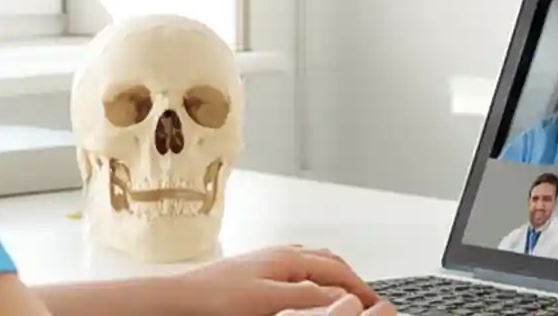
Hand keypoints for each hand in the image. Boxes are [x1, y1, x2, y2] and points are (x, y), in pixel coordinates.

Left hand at [177, 244, 388, 315]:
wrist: (182, 297)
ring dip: (335, 274)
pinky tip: (310, 285)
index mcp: (288, 258)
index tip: (374, 304)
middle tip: (366, 299)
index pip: (337, 270)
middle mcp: (281, 253)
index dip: (360, 287)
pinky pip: (299, 265)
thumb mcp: (269, 300)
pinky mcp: (259, 268)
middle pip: (329, 260)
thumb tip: (339, 294)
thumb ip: (306, 295)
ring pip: (314, 261)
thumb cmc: (218, 298)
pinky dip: (316, 274)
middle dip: (351, 278)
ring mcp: (269, 258)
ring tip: (346, 292)